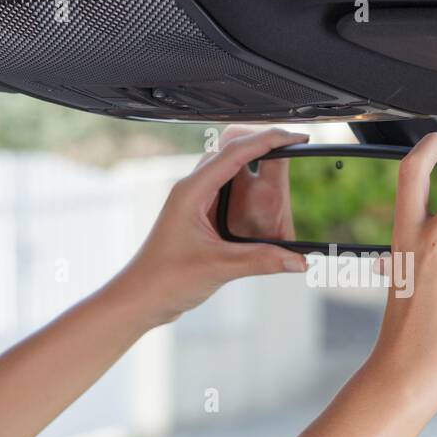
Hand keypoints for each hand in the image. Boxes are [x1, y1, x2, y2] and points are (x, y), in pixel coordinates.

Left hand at [107, 126, 309, 327]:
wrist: (139, 298)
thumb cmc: (163, 280)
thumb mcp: (219, 267)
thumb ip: (261, 260)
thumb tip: (298, 260)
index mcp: (191, 191)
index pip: (236, 151)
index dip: (269, 140)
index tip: (297, 137)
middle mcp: (191, 190)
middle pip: (231, 150)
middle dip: (263, 142)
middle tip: (294, 145)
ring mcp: (192, 201)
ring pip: (226, 167)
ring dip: (253, 161)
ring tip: (283, 159)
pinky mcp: (196, 216)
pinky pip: (223, 188)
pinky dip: (244, 183)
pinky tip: (261, 192)